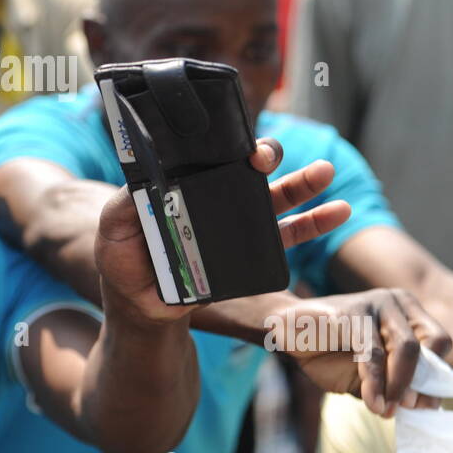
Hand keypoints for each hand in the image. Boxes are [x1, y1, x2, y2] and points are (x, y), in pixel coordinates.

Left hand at [93, 138, 352, 326]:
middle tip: (265, 158)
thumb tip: (147, 181)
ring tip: (325, 172)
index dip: (227, 144)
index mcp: (185, 183)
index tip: (238, 147)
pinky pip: (289, 235)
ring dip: (303, 183)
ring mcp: (237, 222)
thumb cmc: (123, 263)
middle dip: (266, 156)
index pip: (212, 154)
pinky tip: (337, 210)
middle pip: (248, 168)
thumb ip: (127, 204)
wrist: (141, 308)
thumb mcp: (114, 229)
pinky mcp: (251, 252)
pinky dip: (314, 222)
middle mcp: (216, 195)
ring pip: (277, 196)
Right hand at [264, 288, 451, 416]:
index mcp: (407, 312)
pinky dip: (375, 384)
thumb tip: (429, 405)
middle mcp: (395, 301)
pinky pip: (372, 353)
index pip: (440, 342)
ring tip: (385, 411)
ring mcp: (374, 303)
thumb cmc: (330, 354)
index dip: (434, 375)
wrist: (286, 337)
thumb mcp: (372, 375)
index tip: (418, 403)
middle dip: (419, 383)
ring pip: (405, 348)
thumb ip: (399, 386)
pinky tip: (372, 404)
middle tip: (404, 408)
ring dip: (399, 387)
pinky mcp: (351, 312)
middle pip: (427, 345)